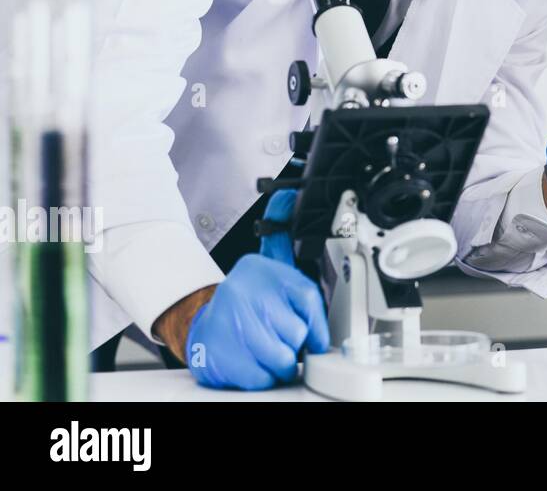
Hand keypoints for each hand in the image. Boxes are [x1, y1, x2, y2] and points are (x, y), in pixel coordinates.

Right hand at [185, 189, 329, 388]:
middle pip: (297, 332)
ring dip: (280, 363)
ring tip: (268, 349)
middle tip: (282, 338)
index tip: (319, 337)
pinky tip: (251, 360)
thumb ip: (282, 239)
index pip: (308, 298)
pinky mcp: (220, 356)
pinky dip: (261, 376)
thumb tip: (287, 196)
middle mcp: (243, 294)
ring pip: (282, 358)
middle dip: (295, 344)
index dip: (318, 325)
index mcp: (260, 271)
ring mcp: (230, 325)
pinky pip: (261, 377)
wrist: (200, 324)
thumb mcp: (268, 265)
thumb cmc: (247, 301)